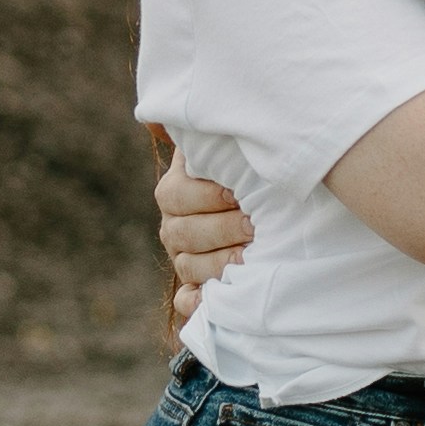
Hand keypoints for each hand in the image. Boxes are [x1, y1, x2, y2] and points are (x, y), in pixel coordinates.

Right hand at [153, 150, 255, 320]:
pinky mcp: (196, 287)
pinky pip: (187, 302)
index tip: (239, 195)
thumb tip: (157, 120)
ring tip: (251, 258)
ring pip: (188, 267)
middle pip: (184, 233)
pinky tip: (213, 302)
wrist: (267, 202)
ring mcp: (183, 259)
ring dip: (219, 265)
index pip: (178, 196)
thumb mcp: (225, 147)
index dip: (208, 197)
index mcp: (175, 191)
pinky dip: (197, 304)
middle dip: (222, 230)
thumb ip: (206, 137)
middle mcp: (174, 226)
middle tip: (255, 225)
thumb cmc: (246, 170)